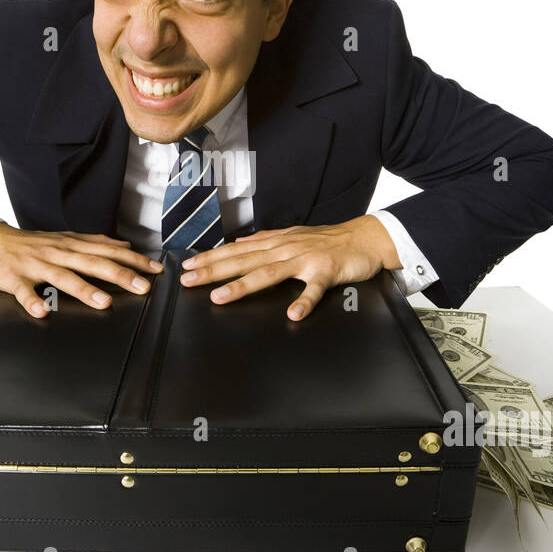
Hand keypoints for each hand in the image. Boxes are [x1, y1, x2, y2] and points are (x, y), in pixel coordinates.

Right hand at [0, 224, 162, 318]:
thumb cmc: (31, 244)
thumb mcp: (65, 238)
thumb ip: (94, 243)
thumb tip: (124, 244)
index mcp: (71, 245)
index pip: (108, 250)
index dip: (132, 259)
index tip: (155, 270)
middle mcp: (58, 253)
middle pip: (92, 263)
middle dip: (118, 274)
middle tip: (142, 287)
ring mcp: (36, 266)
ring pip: (63, 277)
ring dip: (84, 290)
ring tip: (104, 302)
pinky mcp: (14, 278)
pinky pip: (24, 292)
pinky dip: (33, 301)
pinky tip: (42, 312)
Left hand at [178, 215, 401, 320]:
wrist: (365, 237)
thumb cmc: (328, 240)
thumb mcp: (293, 236)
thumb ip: (266, 242)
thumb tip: (240, 244)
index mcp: (276, 243)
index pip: (236, 251)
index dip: (211, 258)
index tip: (187, 267)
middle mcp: (285, 249)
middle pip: (244, 261)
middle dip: (214, 271)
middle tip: (189, 280)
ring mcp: (305, 260)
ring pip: (269, 273)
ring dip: (244, 285)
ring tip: (221, 296)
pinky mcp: (327, 272)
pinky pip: (314, 290)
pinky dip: (304, 302)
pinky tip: (293, 314)